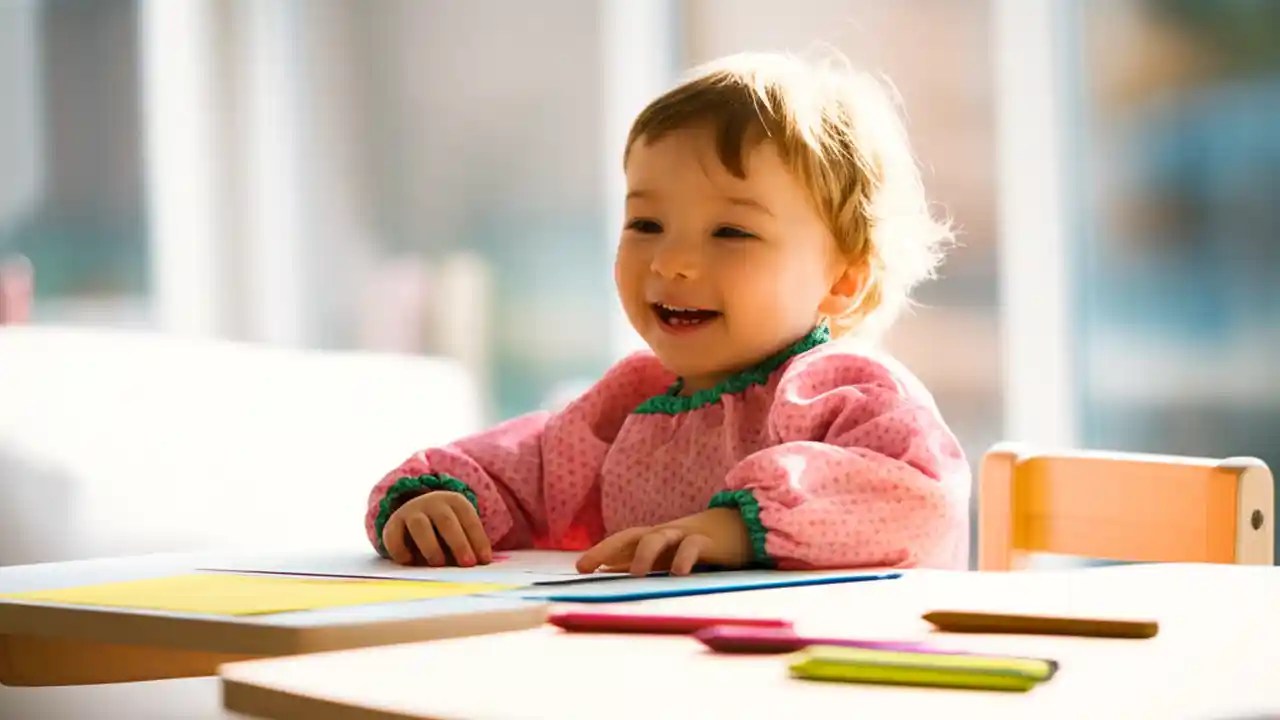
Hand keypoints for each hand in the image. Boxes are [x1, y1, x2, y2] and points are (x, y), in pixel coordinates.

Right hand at [382, 491, 492, 566]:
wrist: (416, 512)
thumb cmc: (447, 530)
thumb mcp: (461, 530)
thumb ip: (468, 545)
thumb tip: (479, 564)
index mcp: (455, 502)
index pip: (468, 518)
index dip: (478, 539)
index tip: (484, 560)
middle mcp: (432, 503)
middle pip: (446, 521)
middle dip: (458, 543)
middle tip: (467, 564)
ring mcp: (411, 512)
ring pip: (419, 525)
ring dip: (430, 546)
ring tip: (439, 564)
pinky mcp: (392, 524)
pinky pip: (393, 535)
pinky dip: (400, 549)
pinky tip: (409, 561)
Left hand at [575, 508, 751, 576]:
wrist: (743, 527)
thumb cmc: (701, 543)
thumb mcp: (669, 553)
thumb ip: (642, 560)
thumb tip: (609, 569)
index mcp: (656, 537)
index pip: (623, 540)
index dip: (600, 551)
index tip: (579, 568)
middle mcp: (666, 533)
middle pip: (632, 535)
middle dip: (607, 548)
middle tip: (587, 566)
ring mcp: (686, 535)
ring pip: (659, 538)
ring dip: (645, 555)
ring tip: (636, 574)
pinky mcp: (709, 542)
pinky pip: (693, 546)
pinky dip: (684, 558)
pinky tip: (678, 573)